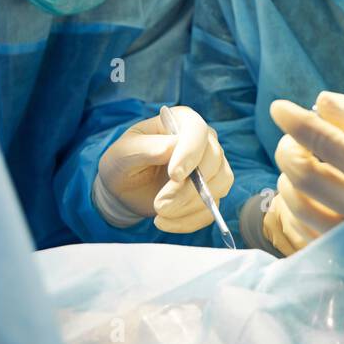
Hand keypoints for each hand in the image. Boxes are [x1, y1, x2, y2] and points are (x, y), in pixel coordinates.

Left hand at [94, 106, 232, 232]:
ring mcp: (211, 167)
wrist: (125, 188)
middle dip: (188, 188)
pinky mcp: (211, 192)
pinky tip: (165, 222)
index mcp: (181, 121)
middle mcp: (203, 141)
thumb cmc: (123, 162)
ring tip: (159, 213)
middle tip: (159, 204)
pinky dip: (189, 220)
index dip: (190, 153)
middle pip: (213, 160)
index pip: (197, 131)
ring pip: (220, 184)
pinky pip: (212, 209)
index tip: (175, 175)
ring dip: (190, 205)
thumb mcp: (123, 153)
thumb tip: (172, 147)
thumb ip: (145, 148)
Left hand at [260, 91, 343, 255]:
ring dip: (288, 177)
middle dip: (288, 149)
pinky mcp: (341, 260)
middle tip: (293, 140)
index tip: (279, 107)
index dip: (297, 121)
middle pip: (304, 176)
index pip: (330, 144)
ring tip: (303, 165)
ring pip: (295, 205)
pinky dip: (291, 206)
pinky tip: (306, 193)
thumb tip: (320, 103)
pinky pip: (296, 230)